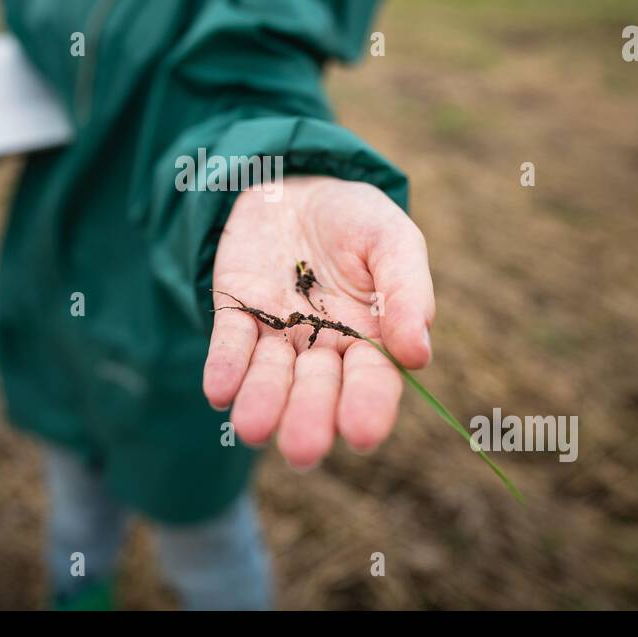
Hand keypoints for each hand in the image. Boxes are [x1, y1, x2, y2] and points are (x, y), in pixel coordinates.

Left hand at [204, 175, 434, 468]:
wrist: (296, 185)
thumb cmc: (356, 220)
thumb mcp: (393, 239)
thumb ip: (407, 291)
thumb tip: (418, 355)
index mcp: (371, 338)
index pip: (372, 381)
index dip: (367, 408)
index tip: (361, 435)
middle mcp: (322, 347)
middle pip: (315, 389)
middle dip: (307, 417)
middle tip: (301, 451)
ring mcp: (276, 333)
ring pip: (269, 375)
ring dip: (261, 401)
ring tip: (252, 428)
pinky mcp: (236, 312)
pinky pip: (230, 344)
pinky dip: (225, 367)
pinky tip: (219, 391)